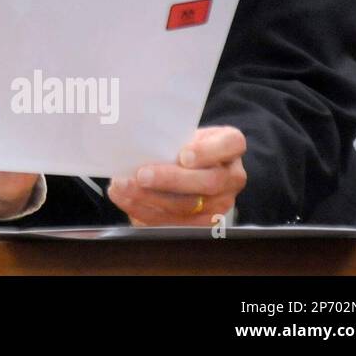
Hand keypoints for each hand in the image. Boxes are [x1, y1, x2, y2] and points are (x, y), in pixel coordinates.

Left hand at [108, 126, 246, 225]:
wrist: (187, 165)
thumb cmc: (181, 142)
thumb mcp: (182, 131)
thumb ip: (169, 135)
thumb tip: (137, 140)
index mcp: (230, 145)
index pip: (230, 144)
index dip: (207, 151)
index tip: (183, 155)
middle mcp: (231, 177)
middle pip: (209, 182)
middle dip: (171, 180)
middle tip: (142, 175)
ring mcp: (220, 204)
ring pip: (188, 206)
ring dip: (150, 198)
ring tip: (124, 186)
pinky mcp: (202, 223)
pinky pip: (174, 223)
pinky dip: (144, 210)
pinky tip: (125, 199)